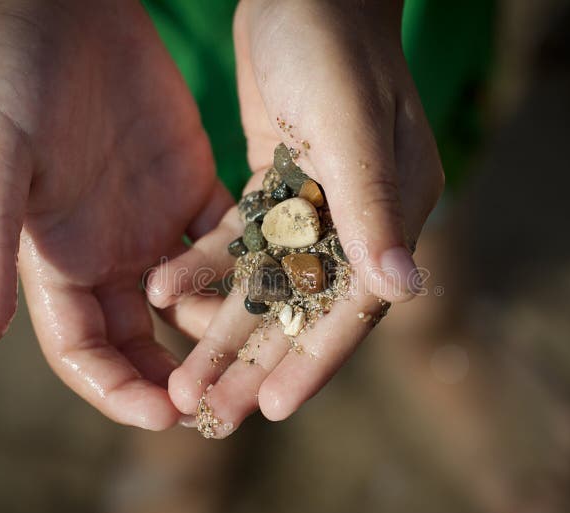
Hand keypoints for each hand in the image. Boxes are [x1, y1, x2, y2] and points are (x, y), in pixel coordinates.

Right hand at [0, 0, 231, 428]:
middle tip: (222, 410)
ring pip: (190, 303)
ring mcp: (151, 226)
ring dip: (220, 335)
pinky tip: (278, 288)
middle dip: (176, 380)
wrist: (60, 13)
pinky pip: (223, 245)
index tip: (165, 416)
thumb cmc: (9, 79)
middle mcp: (106, 255)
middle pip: (142, 342)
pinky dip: (244, 270)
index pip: (84, 353)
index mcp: (55, 262)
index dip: (118, 391)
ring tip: (261, 359)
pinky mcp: (191, 189)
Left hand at [146, 0, 442, 435]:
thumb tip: (405, 289)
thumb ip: (374, 204)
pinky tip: (164, 291)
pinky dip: (204, 266)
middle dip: (259, 360)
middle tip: (213, 411)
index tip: (275, 408)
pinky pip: (238, 240)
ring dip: (225, 329)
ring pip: (267, 284)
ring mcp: (316, 205)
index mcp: (392, 212)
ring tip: (185, 378)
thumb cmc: (334, 44)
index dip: (316, 359)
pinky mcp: (276, 186)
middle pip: (306, 307)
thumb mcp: (351, 122)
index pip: (355, 303)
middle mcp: (358, 219)